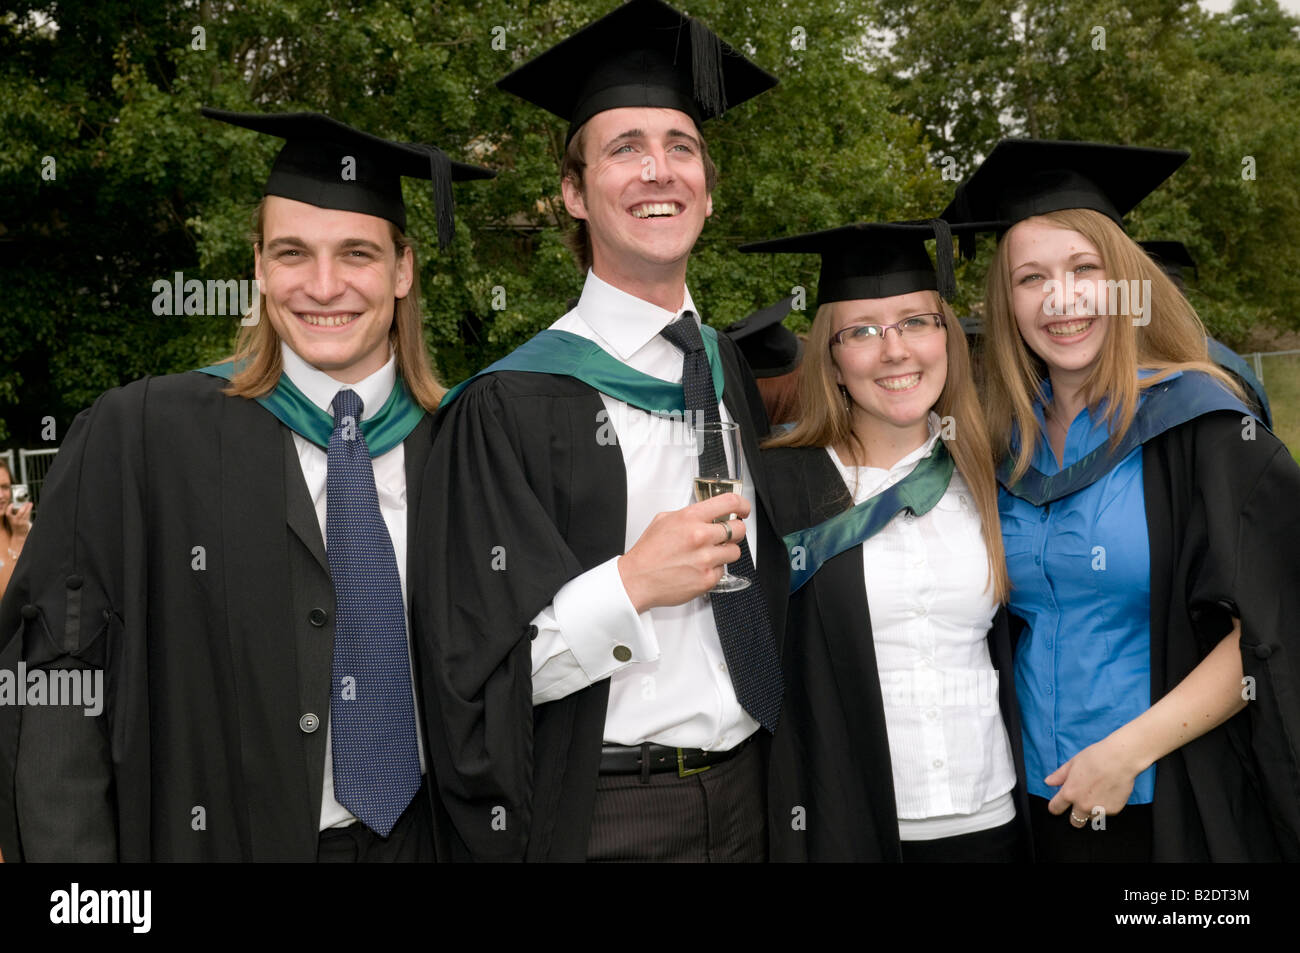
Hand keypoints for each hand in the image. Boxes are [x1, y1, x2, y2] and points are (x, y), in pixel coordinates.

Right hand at [8, 501, 31, 537]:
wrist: (19, 534)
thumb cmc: (16, 526)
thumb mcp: (12, 520)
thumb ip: (13, 514)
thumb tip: (16, 505)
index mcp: (10, 520)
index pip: (8, 514)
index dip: (9, 508)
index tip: (12, 504)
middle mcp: (15, 521)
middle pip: (20, 513)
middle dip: (24, 506)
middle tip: (27, 502)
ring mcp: (21, 523)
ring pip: (25, 514)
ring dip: (28, 508)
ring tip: (30, 503)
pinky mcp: (25, 524)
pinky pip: (28, 516)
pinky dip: (29, 511)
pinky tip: (30, 508)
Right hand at [618, 492, 748, 612]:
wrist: (637, 579)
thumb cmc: (648, 552)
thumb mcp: (664, 520)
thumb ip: (689, 514)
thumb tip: (707, 513)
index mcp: (690, 518)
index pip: (730, 502)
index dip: (742, 505)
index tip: (743, 510)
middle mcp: (700, 536)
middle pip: (738, 529)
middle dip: (734, 531)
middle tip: (725, 535)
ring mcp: (706, 559)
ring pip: (734, 552)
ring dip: (725, 552)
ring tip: (707, 555)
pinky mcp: (707, 579)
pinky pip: (723, 571)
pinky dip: (714, 570)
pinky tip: (698, 568)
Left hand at [1045, 734, 1143, 826]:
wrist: (1120, 759)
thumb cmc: (1095, 758)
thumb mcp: (1072, 763)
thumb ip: (1059, 776)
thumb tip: (1048, 782)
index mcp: (1069, 793)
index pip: (1055, 808)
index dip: (1055, 807)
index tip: (1058, 805)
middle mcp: (1083, 805)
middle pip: (1075, 822)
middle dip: (1075, 816)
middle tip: (1080, 804)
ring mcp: (1099, 809)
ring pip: (1091, 817)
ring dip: (1091, 810)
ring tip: (1097, 794)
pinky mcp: (1114, 810)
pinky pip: (1106, 813)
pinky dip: (1106, 806)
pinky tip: (1109, 792)